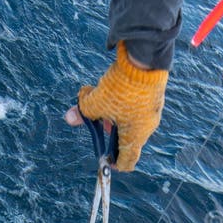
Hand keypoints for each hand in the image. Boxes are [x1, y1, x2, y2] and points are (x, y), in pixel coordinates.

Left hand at [65, 41, 167, 171]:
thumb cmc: (121, 89)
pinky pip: (135, 106)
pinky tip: (109, 87)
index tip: (104, 158)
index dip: (113, 163)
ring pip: (128, 120)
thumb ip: (83, 112)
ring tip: (99, 99)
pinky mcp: (152, 96)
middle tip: (95, 120)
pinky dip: (121, 102)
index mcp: (135, 137)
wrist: (145, 59)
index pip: (127, 161)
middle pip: (125, 138)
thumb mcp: (96, 102)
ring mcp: (151, 111)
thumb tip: (69, 117)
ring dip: (112, 113)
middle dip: (107, 130)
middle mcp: (146, 127)